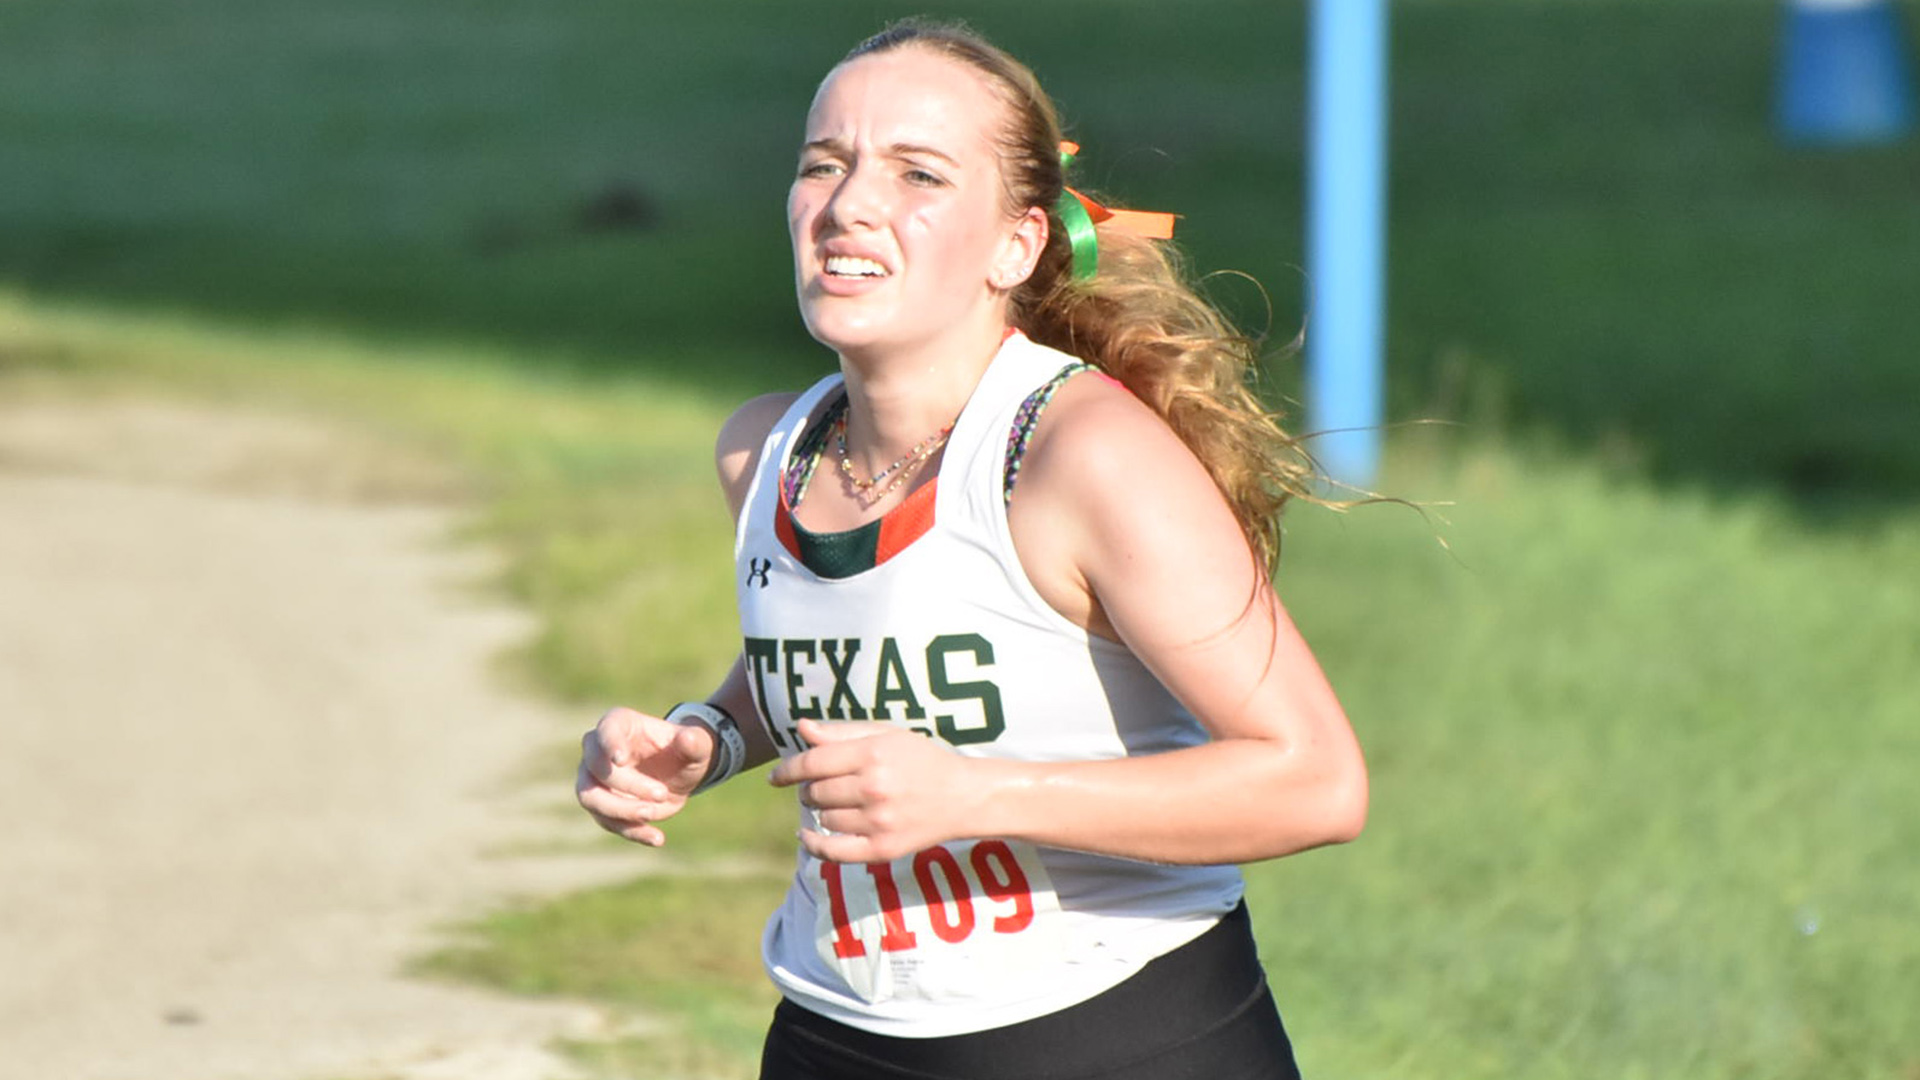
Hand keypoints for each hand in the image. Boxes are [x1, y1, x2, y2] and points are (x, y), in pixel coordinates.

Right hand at [575, 706, 713, 846]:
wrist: (679, 773)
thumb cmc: (684, 750)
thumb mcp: (698, 745)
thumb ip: (695, 742)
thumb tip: (689, 739)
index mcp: (620, 724)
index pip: (606, 730)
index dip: (609, 743)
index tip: (620, 760)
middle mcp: (599, 750)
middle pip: (595, 767)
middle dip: (627, 784)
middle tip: (661, 793)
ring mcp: (595, 779)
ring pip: (590, 797)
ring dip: (621, 811)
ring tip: (653, 815)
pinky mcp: (602, 805)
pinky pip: (607, 821)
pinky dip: (631, 831)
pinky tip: (657, 837)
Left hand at [768, 718, 982, 862]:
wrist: (964, 797)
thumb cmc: (922, 760)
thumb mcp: (887, 735)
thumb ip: (842, 733)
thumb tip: (802, 728)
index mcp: (873, 754)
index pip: (813, 762)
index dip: (788, 770)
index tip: (776, 776)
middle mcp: (874, 787)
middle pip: (816, 792)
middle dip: (809, 789)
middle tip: (820, 787)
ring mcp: (878, 821)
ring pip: (824, 819)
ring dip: (820, 812)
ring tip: (834, 804)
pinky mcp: (882, 849)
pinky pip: (833, 852)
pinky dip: (813, 845)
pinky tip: (806, 835)